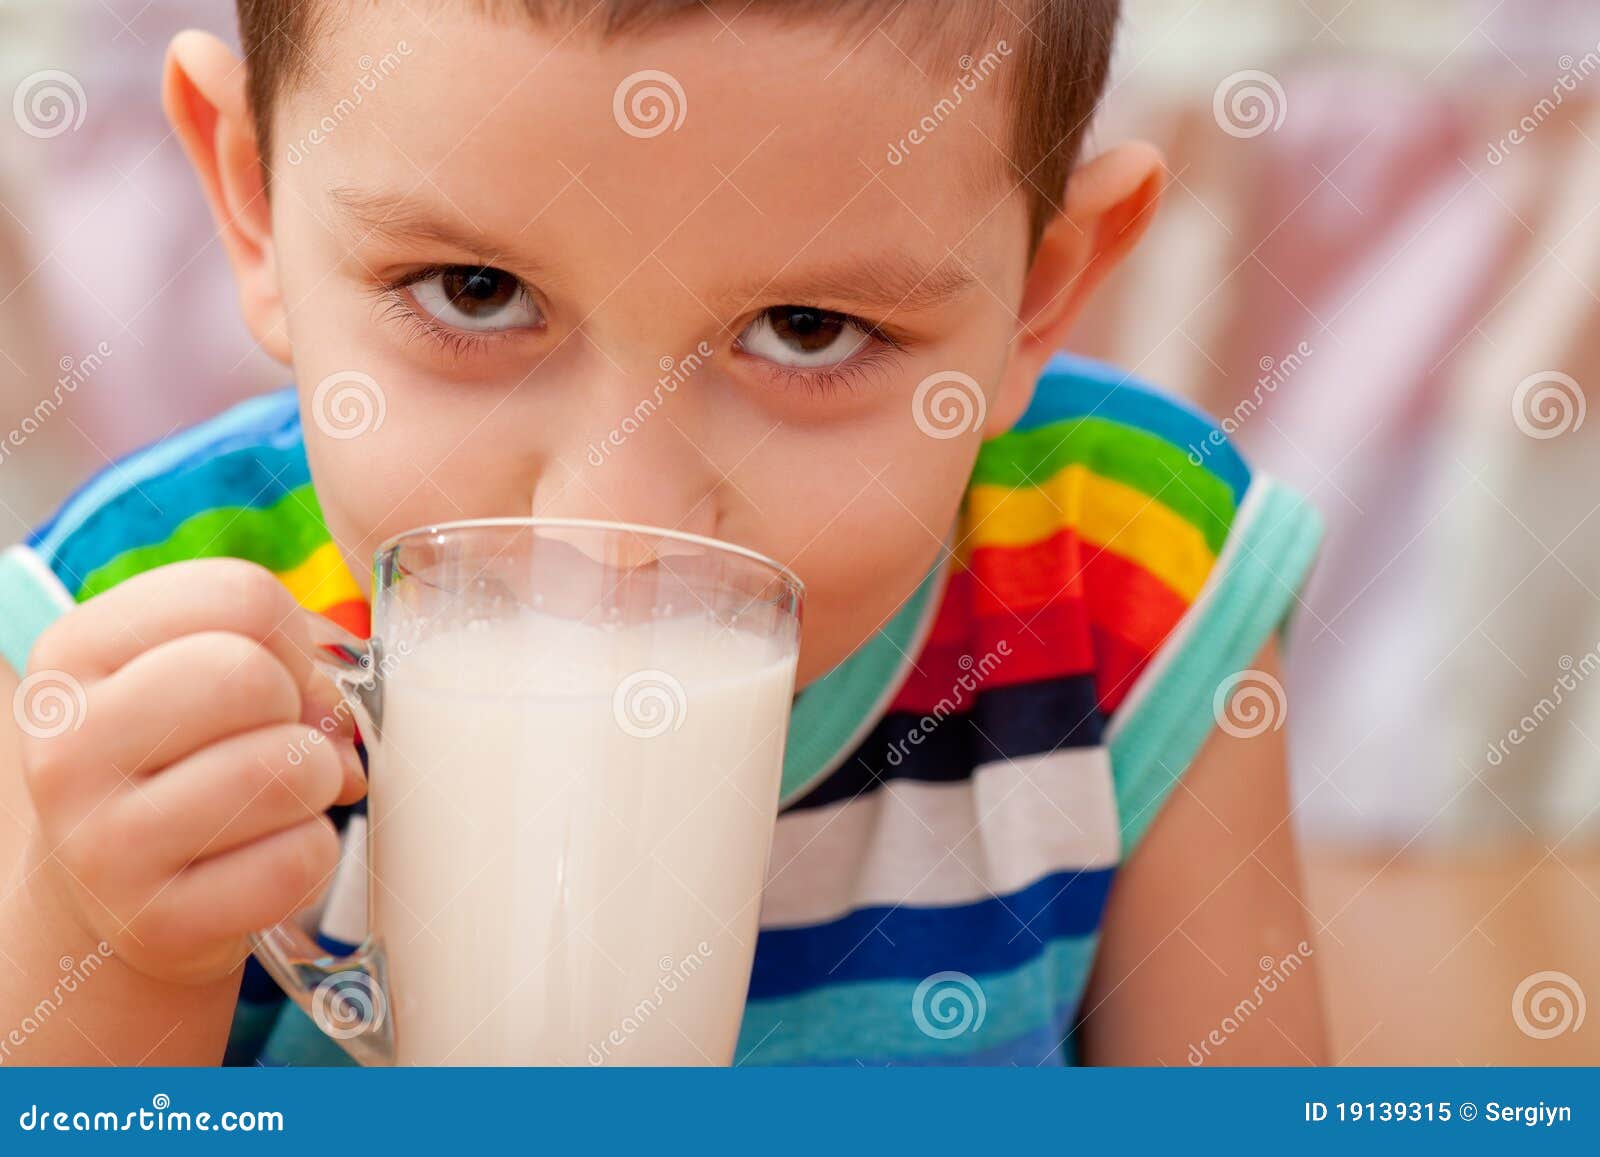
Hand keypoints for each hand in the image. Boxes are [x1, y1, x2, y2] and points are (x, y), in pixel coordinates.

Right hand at [14, 559, 365, 984]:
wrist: (127, 889)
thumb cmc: (192, 752)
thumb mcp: (214, 669)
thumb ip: (295, 652)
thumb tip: (339, 712)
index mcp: (75, 652)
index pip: (242, 597)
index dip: (292, 639)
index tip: (272, 674)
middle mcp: (65, 745)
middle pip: (250, 676)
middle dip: (298, 708)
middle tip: (277, 741)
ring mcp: (99, 842)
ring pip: (283, 769)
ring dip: (316, 782)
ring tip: (279, 799)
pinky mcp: (154, 922)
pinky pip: (297, 861)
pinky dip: (313, 854)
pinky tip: (266, 856)